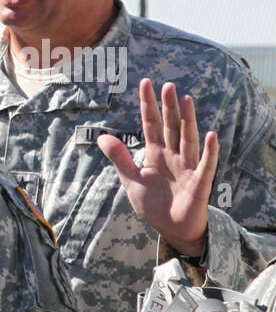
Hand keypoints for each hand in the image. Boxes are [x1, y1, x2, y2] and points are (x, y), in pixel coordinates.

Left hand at [97, 78, 217, 257]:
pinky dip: (208, 151)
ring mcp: (187, 167)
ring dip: (187, 120)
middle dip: (169, 107)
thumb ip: (119, 158)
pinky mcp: (198, 182)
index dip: (148, 105)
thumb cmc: (153, 204)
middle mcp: (173, 156)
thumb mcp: (131, 180)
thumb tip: (102, 137)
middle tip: (168, 85)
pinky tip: (210, 135)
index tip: (146, 83)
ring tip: (186, 100)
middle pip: (170, 126)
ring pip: (187, 139)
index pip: (151, 124)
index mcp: (155, 154)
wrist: (171, 228)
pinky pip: (205, 164)